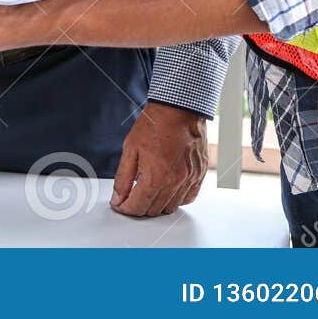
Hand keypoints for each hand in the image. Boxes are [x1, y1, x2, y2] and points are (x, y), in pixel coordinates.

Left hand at [110, 102, 209, 216]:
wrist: (180, 108)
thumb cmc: (155, 124)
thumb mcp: (130, 148)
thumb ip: (123, 177)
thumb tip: (118, 197)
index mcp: (155, 177)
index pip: (137, 207)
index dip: (124, 208)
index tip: (119, 204)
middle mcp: (174, 182)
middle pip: (153, 210)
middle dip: (138, 207)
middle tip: (130, 196)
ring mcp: (189, 179)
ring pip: (170, 207)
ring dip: (156, 205)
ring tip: (147, 191)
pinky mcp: (199, 175)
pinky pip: (187, 198)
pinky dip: (175, 199)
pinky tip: (166, 189)